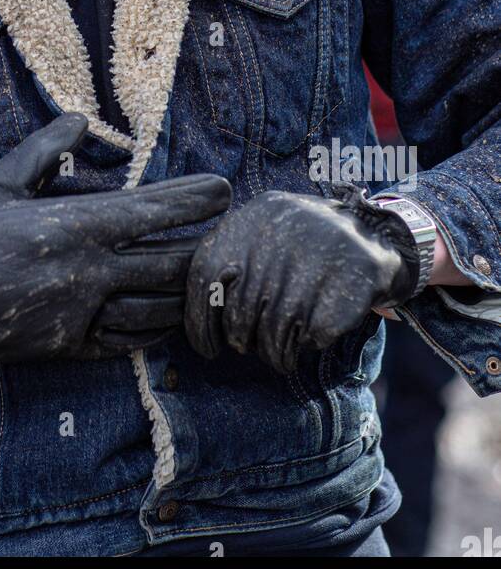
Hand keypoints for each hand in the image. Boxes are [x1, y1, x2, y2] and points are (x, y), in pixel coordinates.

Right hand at [0, 113, 231, 363]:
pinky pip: (125, 341)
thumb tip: (78, 121)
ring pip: (155, 308)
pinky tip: (168, 319)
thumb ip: (44, 150)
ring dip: (187, 291)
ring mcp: (78, 315)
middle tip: (232, 233)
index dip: (194, 200)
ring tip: (211, 275)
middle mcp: (86, 274)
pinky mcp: (64, 345)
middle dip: (206, 248)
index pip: (152, 212)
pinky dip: (154, 328)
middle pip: (169, 265)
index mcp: (72, 226)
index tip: (224, 188)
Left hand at [184, 187, 418, 373]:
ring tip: (282, 345)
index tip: (206, 347)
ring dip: (275, 353)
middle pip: (239, 316)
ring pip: (273, 338)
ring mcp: (313, 265)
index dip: (200, 321)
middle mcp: (281, 236)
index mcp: (254, 216)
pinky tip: (312, 329)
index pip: (206, 276)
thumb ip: (229, 259)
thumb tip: (195, 318)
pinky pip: (307, 341)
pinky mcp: (342, 292)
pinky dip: (306, 345)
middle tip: (251, 342)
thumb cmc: (301, 246)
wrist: (374, 236)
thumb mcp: (263, 233)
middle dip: (242, 340)